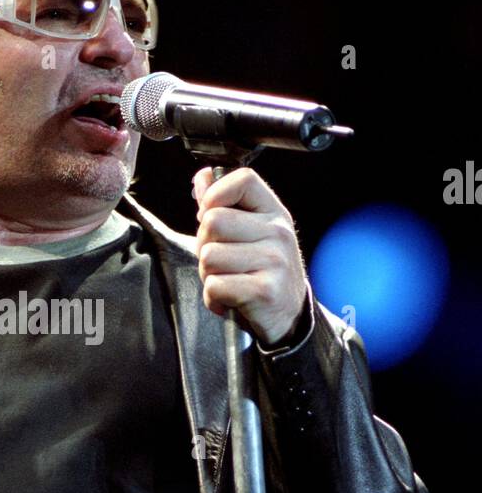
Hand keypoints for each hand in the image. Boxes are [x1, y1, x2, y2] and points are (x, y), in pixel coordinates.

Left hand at [192, 165, 308, 347]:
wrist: (290, 316)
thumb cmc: (263, 272)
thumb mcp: (250, 233)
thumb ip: (223, 204)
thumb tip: (202, 176)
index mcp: (273, 213)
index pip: (242, 180)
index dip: (215, 195)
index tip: (211, 215)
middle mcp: (277, 233)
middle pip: (213, 221)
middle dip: (204, 245)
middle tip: (221, 261)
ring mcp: (274, 261)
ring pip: (209, 256)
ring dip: (208, 274)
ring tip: (228, 280)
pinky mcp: (264, 291)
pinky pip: (214, 286)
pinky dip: (213, 298)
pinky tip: (229, 299)